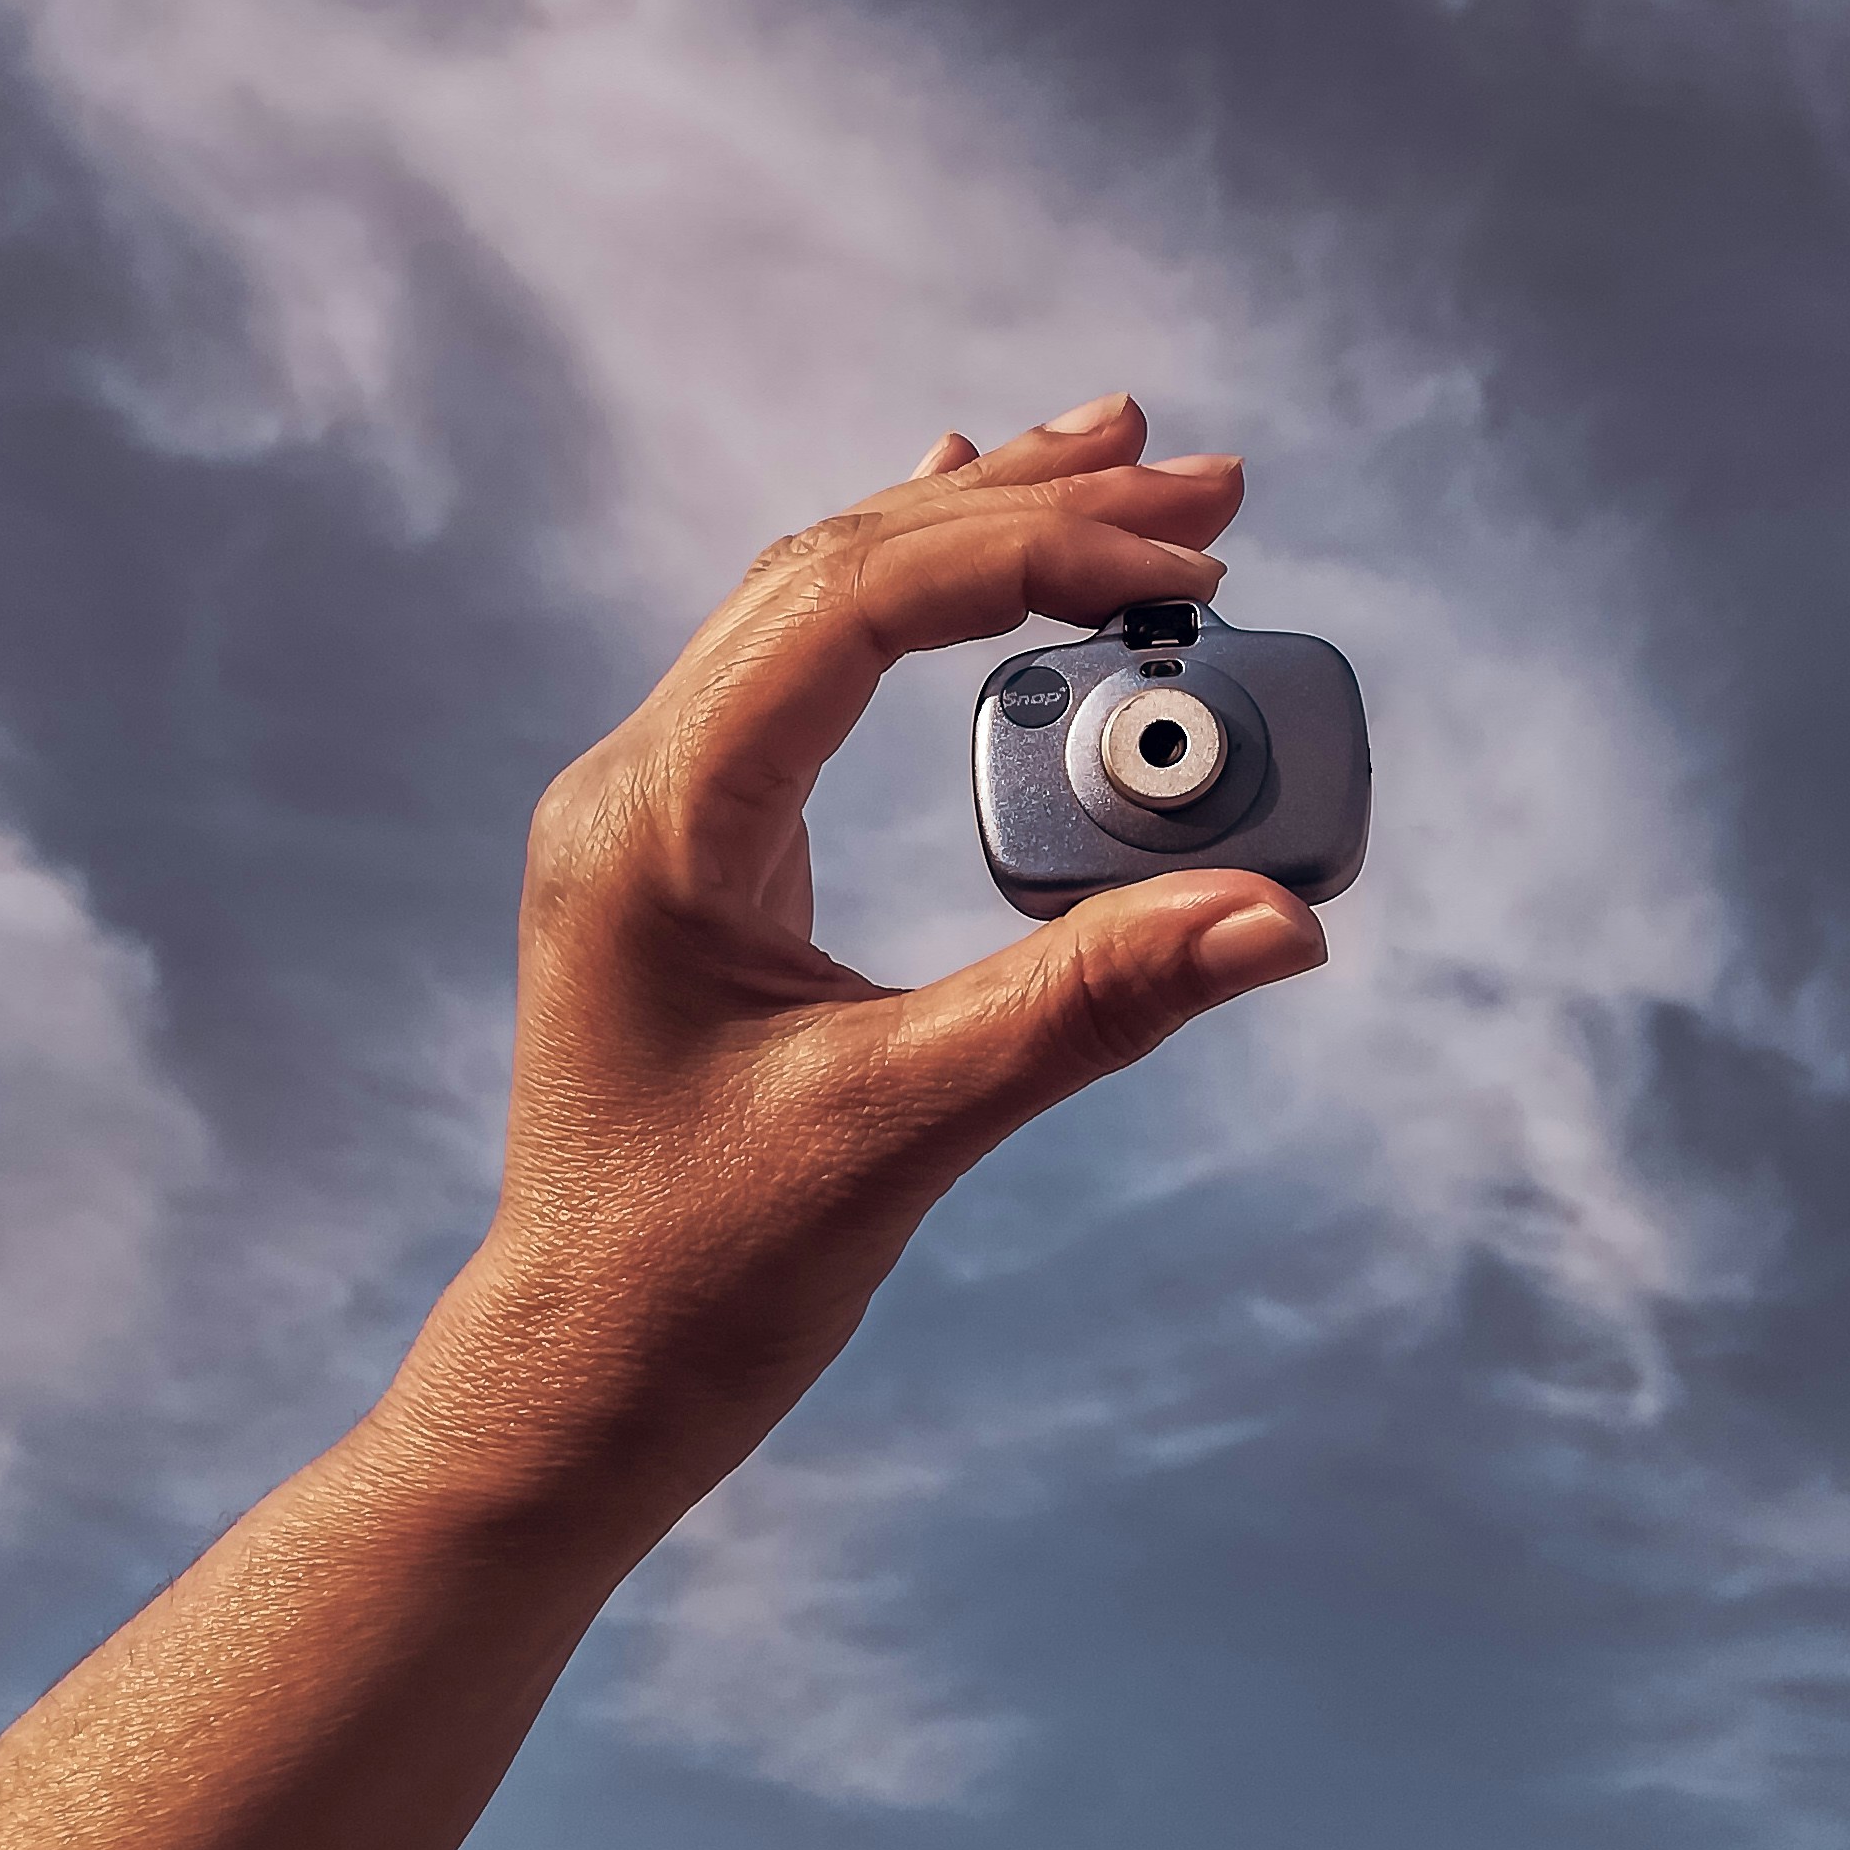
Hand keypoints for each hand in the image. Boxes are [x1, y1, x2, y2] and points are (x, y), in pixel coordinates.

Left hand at [385, 391, 1327, 1567]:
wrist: (571, 1386)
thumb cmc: (695, 1279)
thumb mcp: (907, 1130)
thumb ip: (1088, 1003)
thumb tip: (1279, 919)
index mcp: (657, 822)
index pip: (855, 604)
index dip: (1032, 560)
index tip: (1184, 569)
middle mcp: (639, 784)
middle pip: (842, 567)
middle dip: (1031, 509)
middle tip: (1204, 483)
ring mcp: (657, 812)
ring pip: (821, 600)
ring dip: (978, 530)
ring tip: (1121, 463)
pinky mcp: (694, 854)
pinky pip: (803, 668)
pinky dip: (908, 595)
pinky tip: (955, 523)